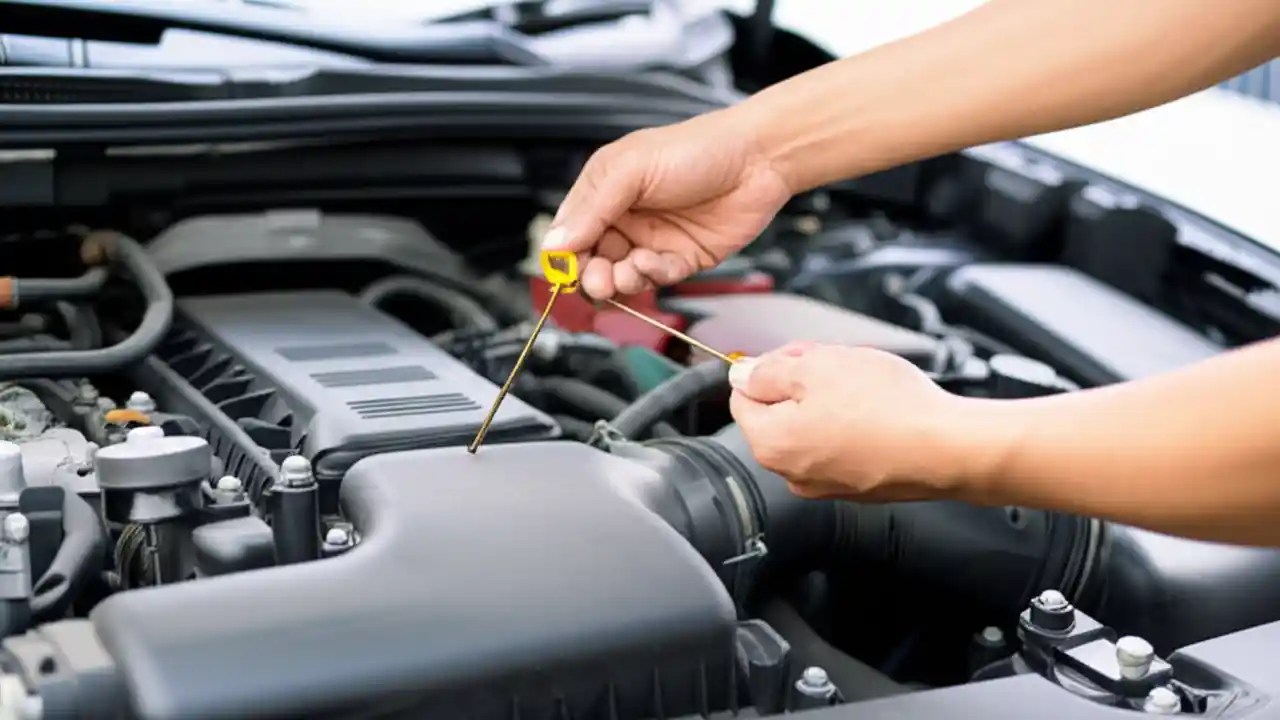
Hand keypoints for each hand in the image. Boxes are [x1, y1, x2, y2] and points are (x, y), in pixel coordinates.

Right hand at [542, 110, 792, 298]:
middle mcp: (627, 217)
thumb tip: (554, 244)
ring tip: (629, 270)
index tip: (564, 269)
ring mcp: (654, 239)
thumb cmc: (698, 148)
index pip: (570, 231)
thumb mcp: (631, 168)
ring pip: (622, 275)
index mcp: (605, 190)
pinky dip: (651, 276)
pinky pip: (657, 279)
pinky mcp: (682, 259)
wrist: (759, 159)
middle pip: (593, 260)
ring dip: (621, 280)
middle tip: (598, 279)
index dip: (564, 254)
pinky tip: (655, 262)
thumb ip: (592, 206)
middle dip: (592, 275)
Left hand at [728, 342, 977, 501]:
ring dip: (830, 399)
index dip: (770, 368)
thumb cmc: (887, 408)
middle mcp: (792, 472)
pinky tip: (879, 408)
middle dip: (802, 382)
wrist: (948, 447)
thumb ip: (767, 371)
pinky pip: (841, 445)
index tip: (799, 357)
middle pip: (779, 412)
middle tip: (836, 363)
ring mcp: (826, 483)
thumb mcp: (816, 366)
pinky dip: (853, 424)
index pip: (742, 397)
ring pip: (812, 426)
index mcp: (770, 443)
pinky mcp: (858, 485)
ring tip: (864, 383)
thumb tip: (741, 374)